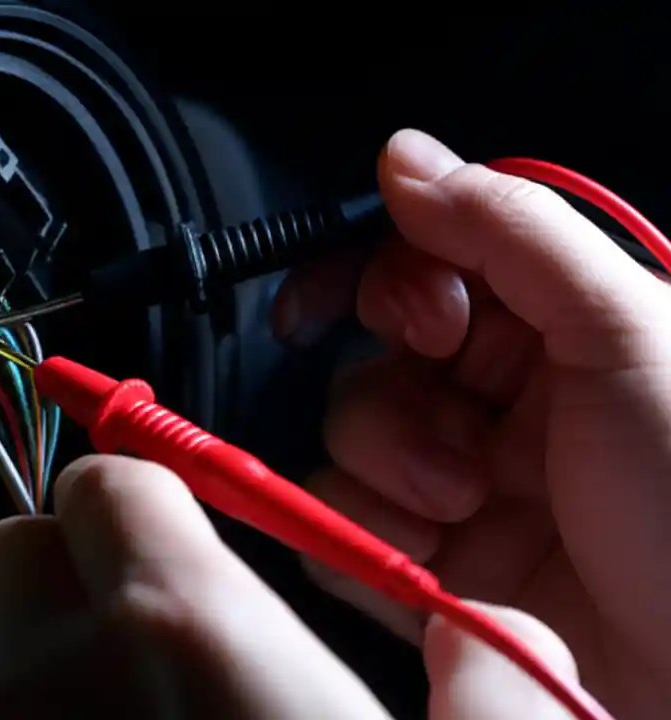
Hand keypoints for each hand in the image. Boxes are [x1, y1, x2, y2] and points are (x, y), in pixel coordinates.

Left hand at [0, 456, 582, 718]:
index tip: (171, 535)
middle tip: (136, 633)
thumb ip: (486, 688)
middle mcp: (59, 678)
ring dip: (41, 683)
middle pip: (13, 552)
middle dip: (67, 572)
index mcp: (182, 627)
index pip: (107, 480)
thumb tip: (488, 636)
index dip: (144, 500)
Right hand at [271, 129, 670, 717]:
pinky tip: (432, 553)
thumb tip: (407, 156)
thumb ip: (511, 229)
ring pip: (343, 430)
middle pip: (371, 348)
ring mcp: (452, 482)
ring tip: (465, 502)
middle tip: (450, 402)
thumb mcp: (629, 336)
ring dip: (390, 462)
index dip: (392, 273)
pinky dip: (360, 531)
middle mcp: (498, 401)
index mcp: (556, 330)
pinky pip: (331, 519)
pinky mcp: (417, 559)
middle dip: (400, 383)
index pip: (430, 261)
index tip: (398, 309)